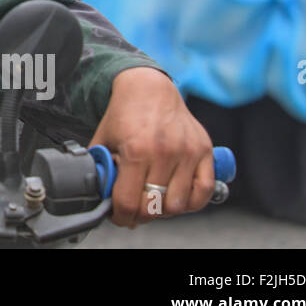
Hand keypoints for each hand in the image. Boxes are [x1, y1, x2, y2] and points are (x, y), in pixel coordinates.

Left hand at [90, 67, 214, 227]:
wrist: (149, 88)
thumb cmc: (125, 114)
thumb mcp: (103, 139)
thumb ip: (101, 168)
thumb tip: (101, 196)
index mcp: (136, 150)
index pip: (129, 202)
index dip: (121, 217)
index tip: (119, 217)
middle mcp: (164, 152)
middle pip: (154, 207)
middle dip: (141, 215)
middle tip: (135, 210)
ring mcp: (187, 152)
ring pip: (179, 205)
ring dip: (164, 210)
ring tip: (154, 202)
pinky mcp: (204, 151)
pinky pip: (204, 191)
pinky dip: (192, 202)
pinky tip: (177, 198)